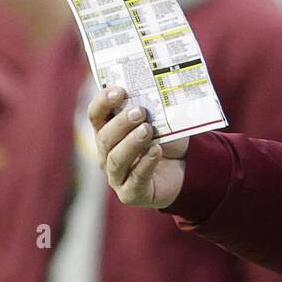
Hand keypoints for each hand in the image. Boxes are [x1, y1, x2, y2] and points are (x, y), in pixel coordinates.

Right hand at [88, 88, 188, 209]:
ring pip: (116, 159)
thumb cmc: (166, 139)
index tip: (120, 90)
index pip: (96, 114)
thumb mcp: (160, 119)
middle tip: (139, 112)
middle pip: (104, 138)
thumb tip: (155, 87)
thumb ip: (152, 106)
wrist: (185, 169)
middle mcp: (106, 154)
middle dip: (120, 123)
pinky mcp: (131, 194)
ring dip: (131, 143)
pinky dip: (146, 163)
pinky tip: (156, 151)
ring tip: (148, 130)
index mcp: (107, 131)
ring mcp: (117, 176)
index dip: (103, 102)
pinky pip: (135, 179)